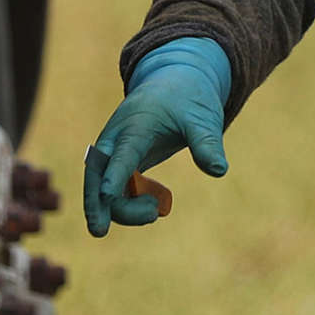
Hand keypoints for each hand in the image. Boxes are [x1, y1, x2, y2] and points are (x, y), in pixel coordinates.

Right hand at [82, 37, 232, 235]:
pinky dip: (128, 202)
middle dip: (95, 202)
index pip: (123, 152)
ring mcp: (116, 149)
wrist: (174, 81)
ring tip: (157, 211)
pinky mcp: (121, 160)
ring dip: (120, 207)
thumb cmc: (188, 99)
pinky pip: (115, 187)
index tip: (107, 194)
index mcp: (137, 124)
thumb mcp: (202, 118)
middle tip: (99, 232)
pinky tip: (156, 205)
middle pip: (97, 173)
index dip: (114, 174)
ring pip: (102, 184)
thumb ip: (207, 143)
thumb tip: (219, 170)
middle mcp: (118, 137)